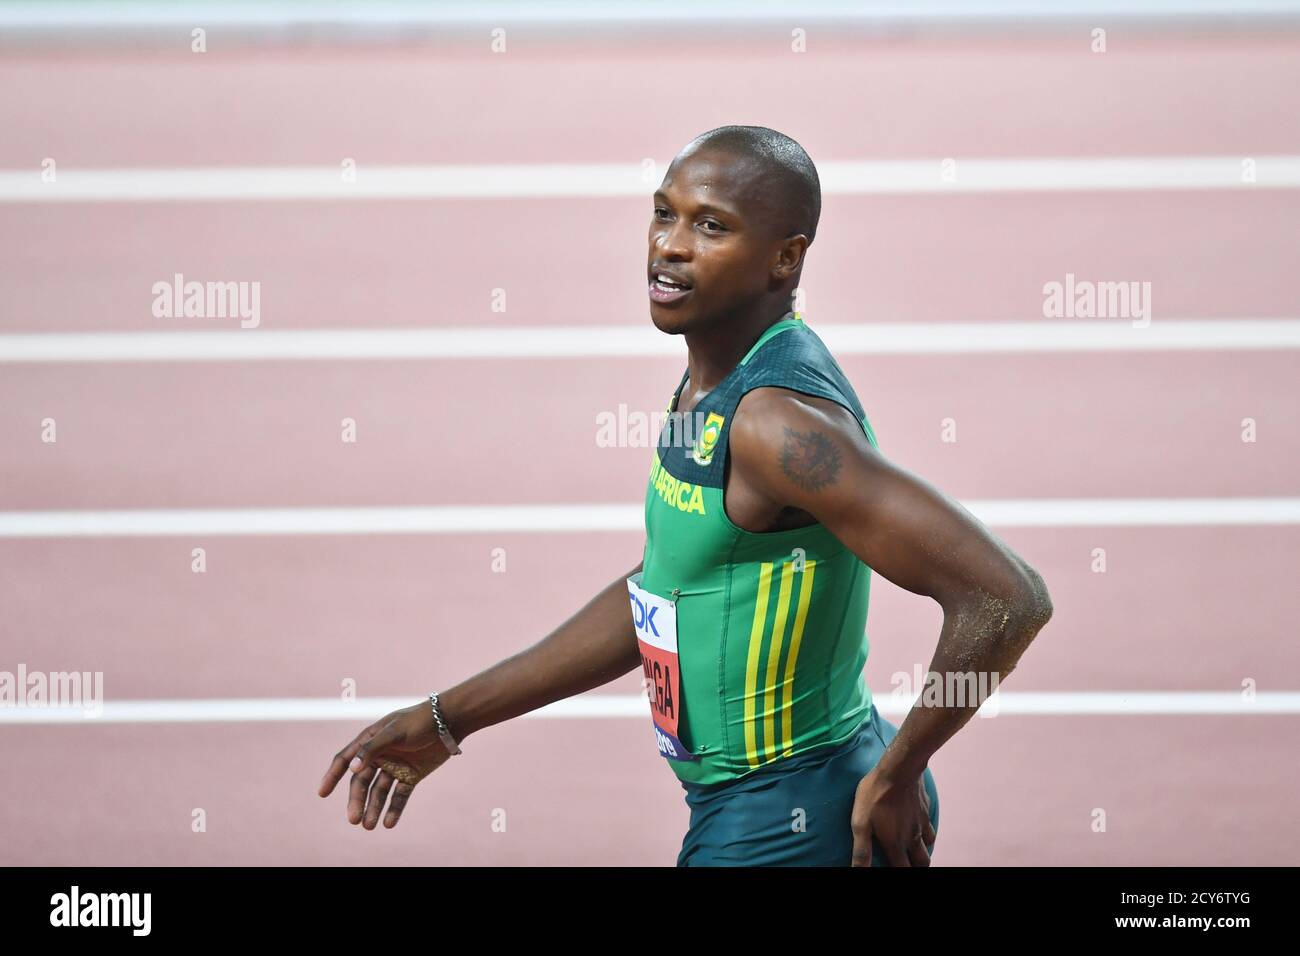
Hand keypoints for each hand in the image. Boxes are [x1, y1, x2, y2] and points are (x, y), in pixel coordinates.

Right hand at [317, 701, 453, 829]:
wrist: (450, 721)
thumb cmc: (419, 721)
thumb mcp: (394, 731)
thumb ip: (372, 748)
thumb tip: (352, 768)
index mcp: (370, 741)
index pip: (345, 760)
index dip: (332, 776)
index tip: (322, 793)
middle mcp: (379, 755)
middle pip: (362, 781)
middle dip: (357, 800)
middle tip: (354, 820)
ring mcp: (395, 766)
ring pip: (379, 792)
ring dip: (374, 808)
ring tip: (370, 826)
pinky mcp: (411, 776)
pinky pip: (399, 795)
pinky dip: (394, 809)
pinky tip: (389, 823)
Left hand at [849, 766, 935, 866]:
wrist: (899, 769)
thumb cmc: (875, 795)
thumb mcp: (860, 823)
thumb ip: (861, 850)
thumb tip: (858, 871)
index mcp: (896, 844)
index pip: (903, 870)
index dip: (899, 873)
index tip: (896, 869)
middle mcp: (912, 838)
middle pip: (921, 864)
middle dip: (915, 867)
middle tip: (908, 864)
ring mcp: (922, 824)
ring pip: (928, 848)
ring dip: (922, 854)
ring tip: (914, 853)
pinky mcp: (925, 811)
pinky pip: (930, 830)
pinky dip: (927, 836)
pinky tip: (920, 830)